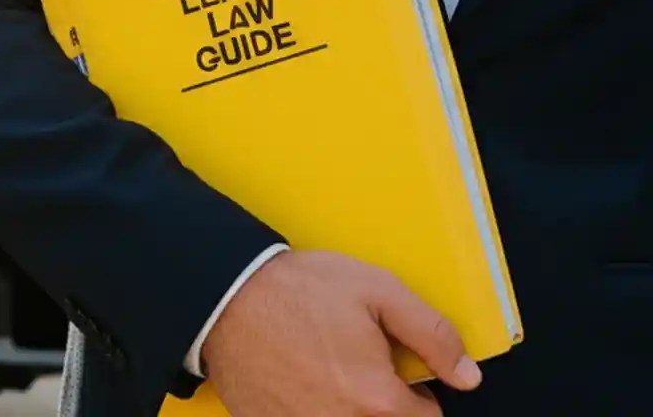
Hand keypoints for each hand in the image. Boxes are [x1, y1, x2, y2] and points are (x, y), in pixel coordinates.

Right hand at [201, 250, 482, 415]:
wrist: (227, 294)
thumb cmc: (299, 289)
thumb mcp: (378, 291)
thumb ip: (432, 335)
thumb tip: (467, 375)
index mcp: (376, 399)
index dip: (416, 396)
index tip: (395, 375)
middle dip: (381, 407)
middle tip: (358, 373)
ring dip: (346, 409)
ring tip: (327, 379)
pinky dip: (306, 410)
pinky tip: (297, 386)